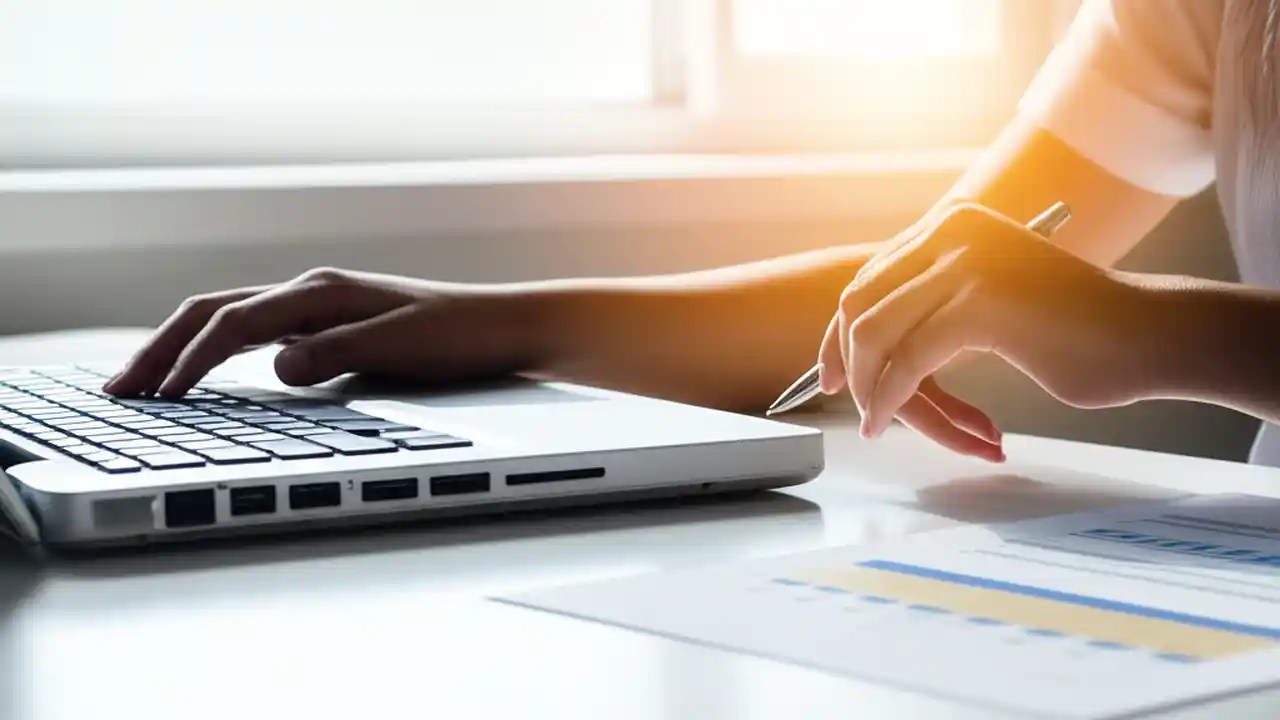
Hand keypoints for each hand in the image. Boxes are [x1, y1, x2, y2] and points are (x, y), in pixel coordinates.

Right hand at [104, 268, 544, 397]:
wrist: (507, 325)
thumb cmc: (463, 335)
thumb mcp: (402, 345)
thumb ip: (337, 353)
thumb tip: (276, 366)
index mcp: (323, 292)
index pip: (234, 324)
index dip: (190, 361)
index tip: (159, 398)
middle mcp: (313, 292)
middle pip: (213, 311)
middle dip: (161, 349)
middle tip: (117, 389)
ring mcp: (319, 306)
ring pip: (228, 318)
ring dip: (181, 347)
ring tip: (144, 383)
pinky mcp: (329, 324)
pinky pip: (253, 331)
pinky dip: (214, 350)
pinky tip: (205, 373)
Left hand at [819, 202, 1150, 459]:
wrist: (1149, 336)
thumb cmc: (1079, 330)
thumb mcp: (993, 294)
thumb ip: (939, 300)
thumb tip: (870, 337)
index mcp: (954, 222)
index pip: (870, 279)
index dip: (840, 333)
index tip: (830, 374)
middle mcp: (953, 230)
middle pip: (861, 304)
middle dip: (848, 362)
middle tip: (851, 404)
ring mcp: (966, 262)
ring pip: (877, 336)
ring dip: (875, 388)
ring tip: (881, 422)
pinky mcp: (980, 303)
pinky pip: (907, 362)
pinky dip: (890, 398)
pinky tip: (886, 423)